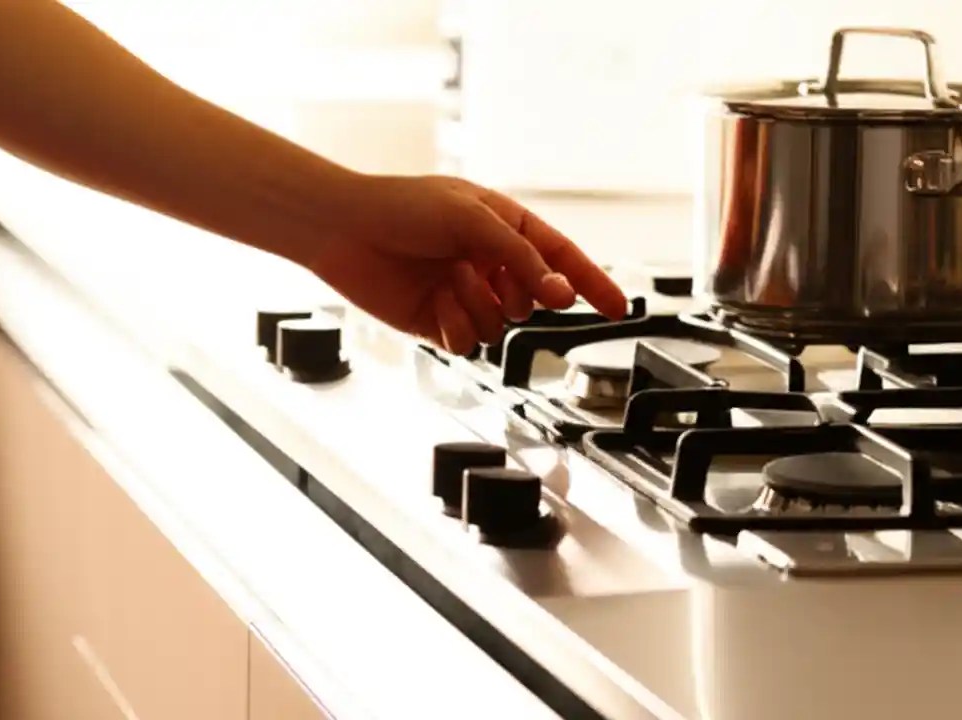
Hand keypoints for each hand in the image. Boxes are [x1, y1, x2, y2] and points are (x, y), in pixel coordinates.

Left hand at [306, 174, 628, 353]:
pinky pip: (469, 342)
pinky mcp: (440, 322)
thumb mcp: (474, 220)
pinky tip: (433, 302)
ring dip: (477, 306)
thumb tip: (562, 293)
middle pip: (534, 301)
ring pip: (502, 326)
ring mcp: (466, 295)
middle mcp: (491, 264)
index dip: (594, 285)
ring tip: (448, 280)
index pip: (564, 261)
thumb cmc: (402, 207)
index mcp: (507, 229)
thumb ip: (524, 260)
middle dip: (516, 293)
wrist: (343, 230)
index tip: (619, 308)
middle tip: (490, 274)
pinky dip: (454, 325)